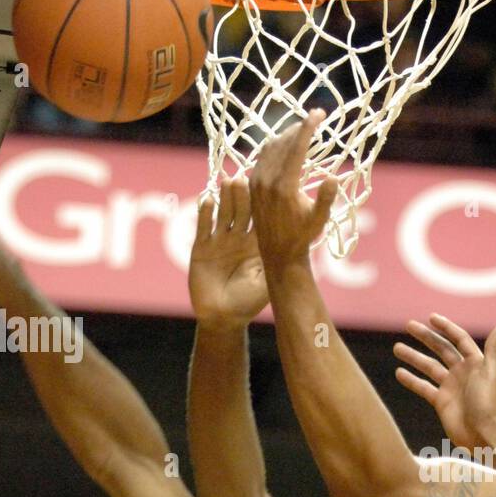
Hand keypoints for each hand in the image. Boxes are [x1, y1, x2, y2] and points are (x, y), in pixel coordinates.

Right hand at [188, 178, 267, 329]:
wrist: (221, 317)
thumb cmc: (247, 303)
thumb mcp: (266, 281)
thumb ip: (274, 262)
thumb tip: (294, 247)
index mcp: (256, 245)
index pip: (260, 218)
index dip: (262, 202)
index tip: (269, 186)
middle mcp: (238, 238)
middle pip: (241, 210)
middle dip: (243, 195)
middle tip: (245, 179)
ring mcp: (219, 241)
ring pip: (223, 213)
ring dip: (226, 198)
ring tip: (229, 182)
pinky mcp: (201, 247)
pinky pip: (203, 226)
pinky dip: (205, 212)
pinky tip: (208, 199)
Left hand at [248, 112, 337, 270]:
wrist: (277, 253)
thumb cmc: (302, 237)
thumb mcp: (319, 220)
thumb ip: (326, 198)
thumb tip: (332, 177)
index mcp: (285, 186)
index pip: (297, 147)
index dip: (308, 126)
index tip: (319, 112)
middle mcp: (267, 180)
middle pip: (283, 142)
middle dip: (299, 127)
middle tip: (314, 118)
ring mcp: (257, 181)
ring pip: (270, 147)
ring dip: (287, 135)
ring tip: (302, 130)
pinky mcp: (253, 184)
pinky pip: (263, 156)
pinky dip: (275, 146)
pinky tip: (285, 145)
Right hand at [394, 313, 495, 449]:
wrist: (483, 435)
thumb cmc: (489, 404)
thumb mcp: (490, 374)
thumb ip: (492, 350)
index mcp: (475, 363)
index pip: (459, 339)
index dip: (446, 327)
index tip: (431, 317)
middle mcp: (462, 372)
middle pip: (441, 349)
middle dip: (425, 337)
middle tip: (408, 325)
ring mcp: (451, 387)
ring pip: (429, 366)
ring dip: (413, 357)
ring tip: (396, 347)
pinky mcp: (441, 402)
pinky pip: (423, 387)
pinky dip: (411, 380)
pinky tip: (398, 372)